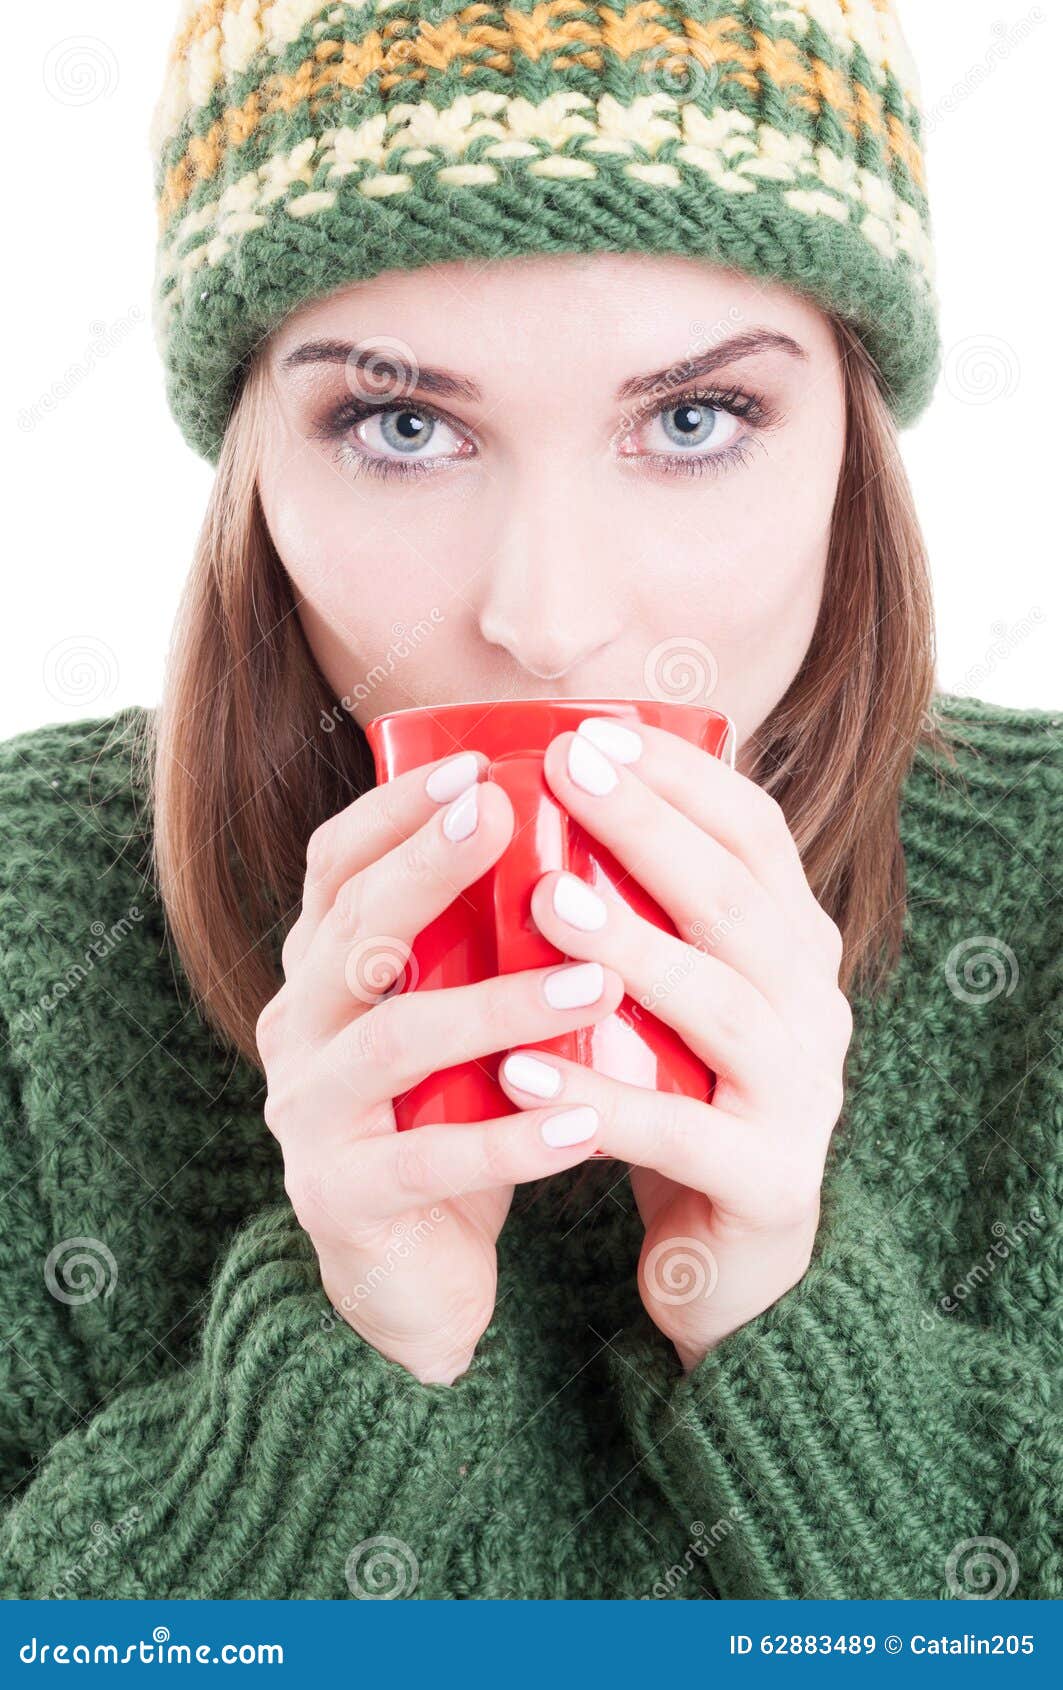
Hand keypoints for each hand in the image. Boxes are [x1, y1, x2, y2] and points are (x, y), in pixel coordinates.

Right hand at [255, 747, 624, 1384]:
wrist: (415, 1275)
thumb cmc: (454, 1117)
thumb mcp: (458, 1013)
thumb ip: (482, 938)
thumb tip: (579, 826)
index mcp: (325, 971)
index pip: (336, 866)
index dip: (395, 812)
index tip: (478, 767)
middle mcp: (299, 1030)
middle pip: (352, 930)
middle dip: (428, 868)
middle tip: (507, 816)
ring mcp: (309, 1117)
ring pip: (394, 1041)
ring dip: (496, 1005)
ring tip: (595, 981)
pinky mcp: (342, 1200)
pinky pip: (428, 1162)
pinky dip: (510, 1142)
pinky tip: (584, 1121)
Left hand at [495, 717, 853, 1370]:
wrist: (727, 1260)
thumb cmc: (679, 1100)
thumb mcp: (670, 994)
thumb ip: (642, 912)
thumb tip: (544, 794)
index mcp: (793, 948)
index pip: (754, 836)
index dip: (679, 779)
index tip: (589, 730)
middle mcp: (813, 1009)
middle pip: (736, 902)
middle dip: (648, 830)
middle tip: (562, 773)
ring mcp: (802, 1098)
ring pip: (720, 1006)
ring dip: (630, 949)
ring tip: (544, 903)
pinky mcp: (770, 1184)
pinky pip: (680, 1135)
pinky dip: (601, 1100)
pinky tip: (520, 1071)